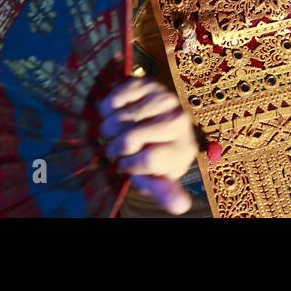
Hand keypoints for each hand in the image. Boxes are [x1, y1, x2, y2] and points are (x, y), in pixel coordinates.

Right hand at [99, 75, 197, 214]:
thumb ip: (165, 191)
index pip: (148, 159)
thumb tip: (180, 207)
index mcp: (184, 149)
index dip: (130, 165)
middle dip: (116, 147)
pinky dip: (107, 109)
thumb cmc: (154, 159)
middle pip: (131, 138)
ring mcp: (165, 99)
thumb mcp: (157, 178)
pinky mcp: (149, 83)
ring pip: (120, 118)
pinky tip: (115, 114)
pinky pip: (115, 98)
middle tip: (118, 148)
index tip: (128, 164)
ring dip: (108, 129)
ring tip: (115, 133)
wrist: (154, 128)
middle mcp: (180, 121)